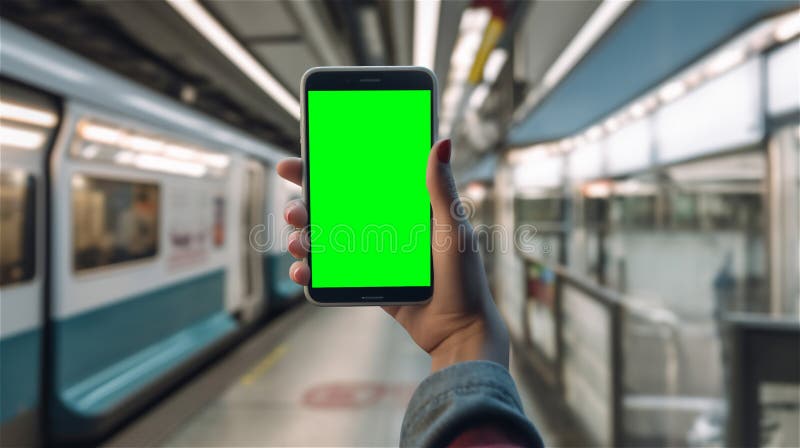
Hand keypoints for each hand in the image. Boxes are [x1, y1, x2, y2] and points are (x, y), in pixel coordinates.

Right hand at [276, 139, 508, 370]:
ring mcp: (370, 255)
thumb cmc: (464, 279)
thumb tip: (441, 142)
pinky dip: (310, 272)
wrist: (457, 331)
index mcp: (401, 208)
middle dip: (303, 207)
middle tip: (293, 211)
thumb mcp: (452, 228)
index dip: (325, 171)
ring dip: (302, 239)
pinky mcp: (364, 283)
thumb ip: (440, 189)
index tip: (296, 165)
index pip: (358, 181)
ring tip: (297, 244)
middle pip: (331, 209)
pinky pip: (331, 273)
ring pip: (325, 240)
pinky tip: (302, 272)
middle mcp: (381, 227)